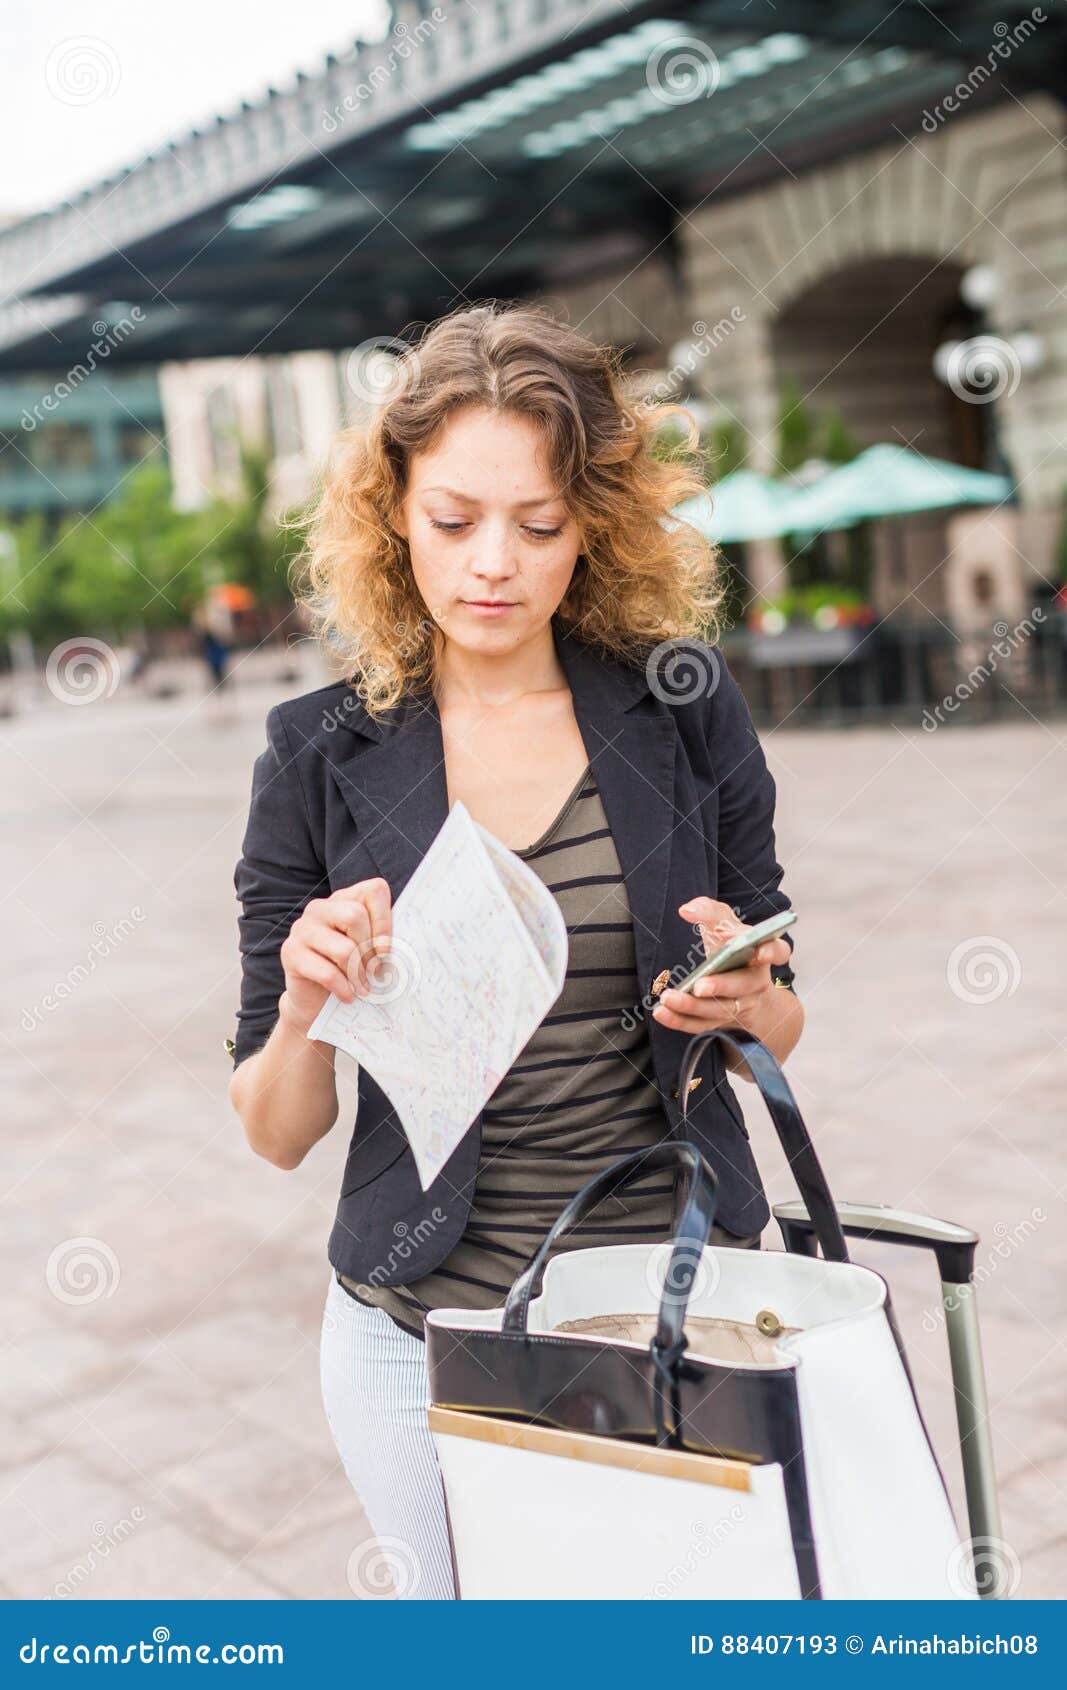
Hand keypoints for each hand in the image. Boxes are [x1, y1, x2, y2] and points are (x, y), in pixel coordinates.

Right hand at [278, 877, 391, 1034]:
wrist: (314, 1000)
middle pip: (355, 916)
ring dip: (359, 974)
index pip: (373, 891)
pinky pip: (327, 973)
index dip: (385, 921)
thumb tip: (399, 946)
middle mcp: (319, 908)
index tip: (386, 949)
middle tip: (375, 971)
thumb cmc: (349, 970)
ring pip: (343, 948)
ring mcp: (302, 929)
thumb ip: (383, 939)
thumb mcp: (369, 949)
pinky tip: (348, 996)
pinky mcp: (290, 953)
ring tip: (363, 987)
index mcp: (343, 899)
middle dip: (370, 949)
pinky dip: (344, 989)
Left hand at [651, 897, 790, 1035]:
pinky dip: (680, 1021)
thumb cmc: (731, 947)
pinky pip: (701, 1025)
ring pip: (719, 1010)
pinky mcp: (721, 1021)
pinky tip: (662, 1013)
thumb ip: (710, 912)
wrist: (740, 986)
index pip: (778, 951)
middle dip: (721, 986)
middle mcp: (755, 982)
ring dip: (692, 1006)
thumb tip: (687, 910)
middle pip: (742, 985)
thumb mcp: (724, 924)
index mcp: (762, 954)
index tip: (760, 951)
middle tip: (700, 986)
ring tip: (668, 998)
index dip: (772, 952)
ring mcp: (740, 1005)